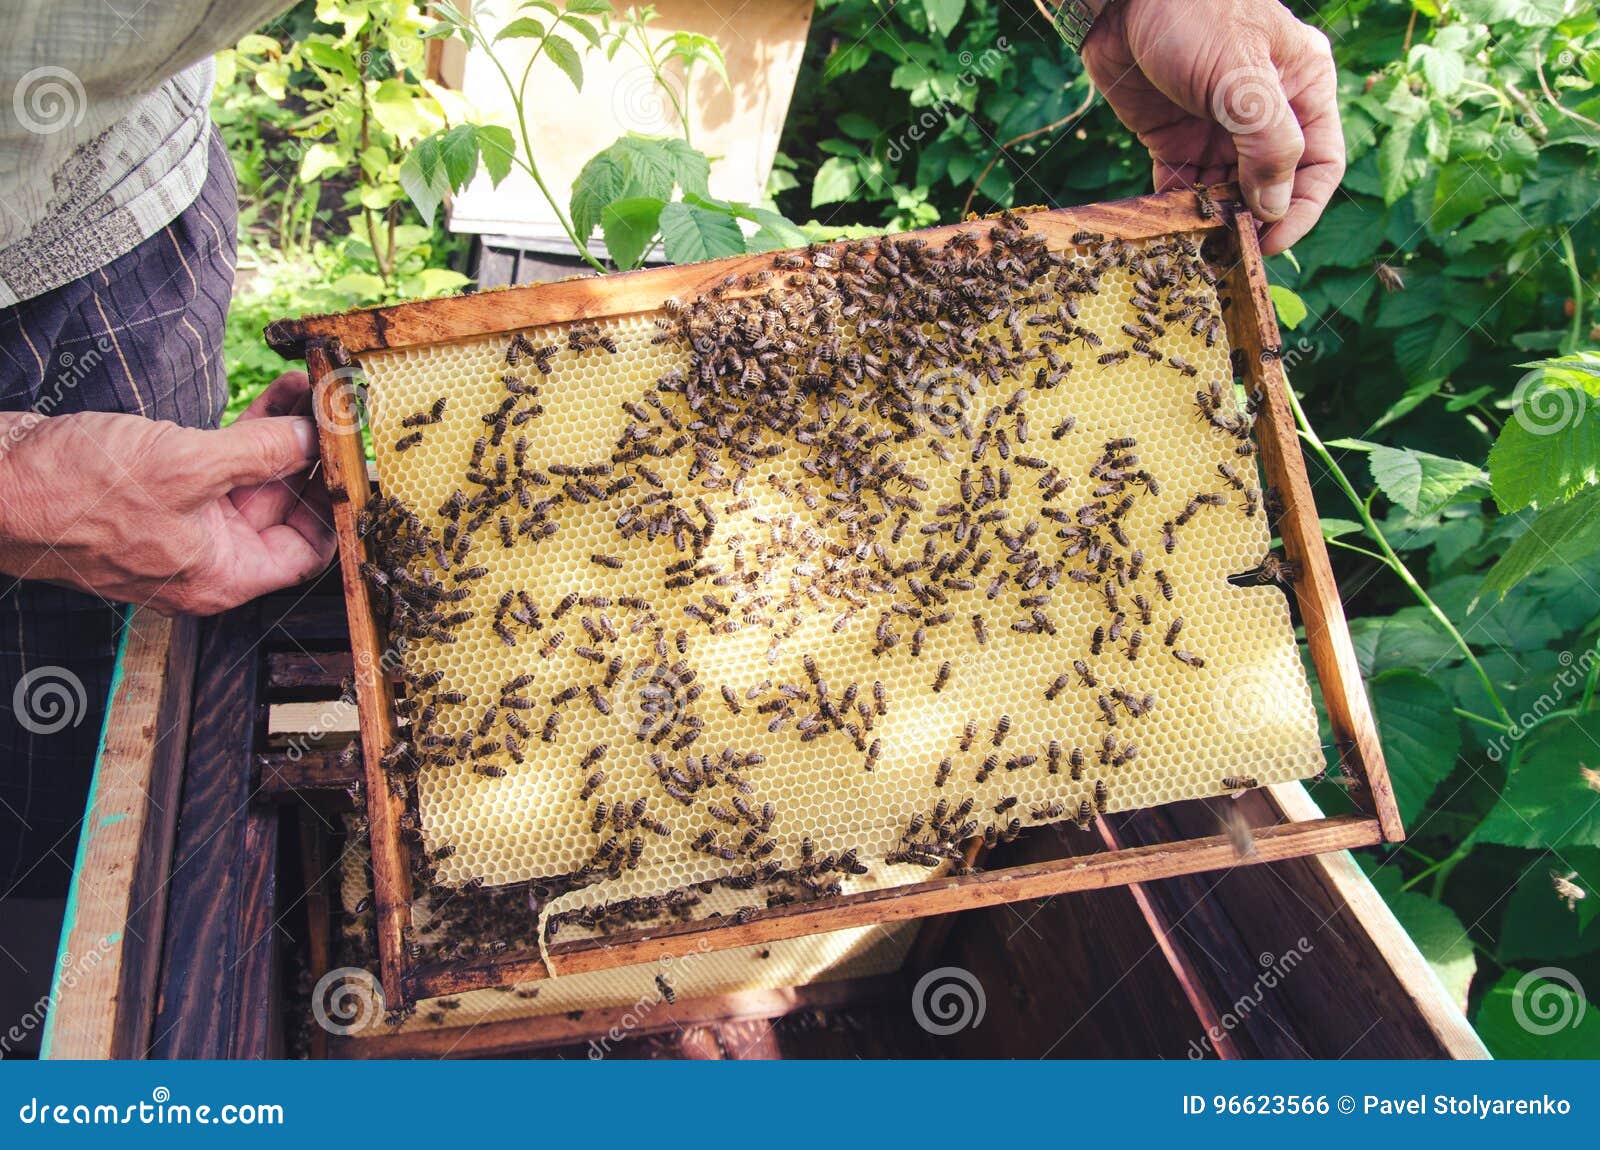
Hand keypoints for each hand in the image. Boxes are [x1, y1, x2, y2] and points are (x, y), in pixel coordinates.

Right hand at [0, 371, 335, 615]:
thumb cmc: (72, 494)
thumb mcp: (187, 466)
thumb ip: (259, 454)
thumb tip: (311, 440)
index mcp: (221, 575)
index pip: (307, 552)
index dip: (337, 507)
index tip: (358, 464)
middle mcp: (206, 556)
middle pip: (284, 508)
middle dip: (314, 458)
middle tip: (340, 414)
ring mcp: (181, 522)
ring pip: (253, 479)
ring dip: (285, 435)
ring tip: (313, 392)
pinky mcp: (156, 488)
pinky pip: (217, 463)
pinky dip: (247, 433)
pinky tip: (274, 399)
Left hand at [1080, 0, 1344, 253]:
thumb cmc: (1193, 14)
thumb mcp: (1242, 77)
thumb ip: (1268, 143)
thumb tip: (1275, 207)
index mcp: (1303, 87)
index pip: (1319, 164)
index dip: (1300, 209)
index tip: (1272, 244)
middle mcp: (1266, 113)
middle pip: (1271, 185)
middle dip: (1254, 220)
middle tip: (1230, 253)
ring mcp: (1220, 129)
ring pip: (1227, 192)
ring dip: (1214, 220)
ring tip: (1197, 245)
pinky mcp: (1176, 138)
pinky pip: (1184, 186)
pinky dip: (1178, 210)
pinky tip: (1169, 230)